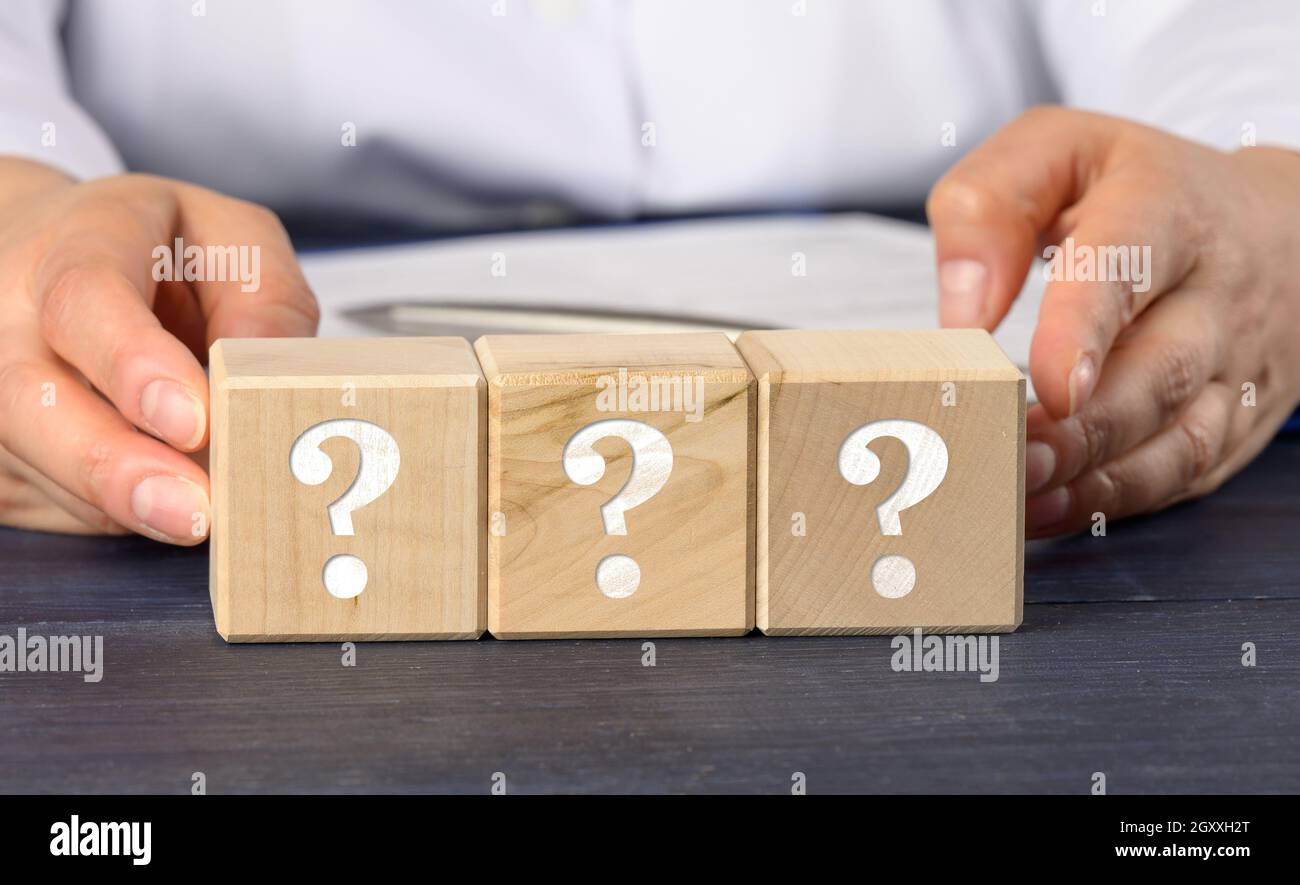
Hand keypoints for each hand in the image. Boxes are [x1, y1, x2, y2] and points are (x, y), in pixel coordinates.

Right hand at [0, 159, 317, 543]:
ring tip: (196, 517)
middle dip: (113, 466)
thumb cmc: (162, 254)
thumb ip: (265, 301)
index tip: (193, 422)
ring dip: (120, 503)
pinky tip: (160, 499)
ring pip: (39, 464)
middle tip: (193, 511)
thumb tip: (264, 386)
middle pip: (30, 401)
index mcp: (74, 242)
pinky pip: (50, 500)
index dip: (134, 365)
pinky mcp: (0, 454)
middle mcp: (8, 313)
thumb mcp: (235, 243)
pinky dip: (114, 511)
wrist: (57, 259)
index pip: (84, 301)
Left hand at [927, 107, 1299, 536]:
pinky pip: (1181, 474)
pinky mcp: (1234, 423)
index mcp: (1166, 210)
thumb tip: (962, 314)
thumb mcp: (1060, 151)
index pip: (1128, 266)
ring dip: (1095, 478)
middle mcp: (1215, 294)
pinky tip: (1048, 510)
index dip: (1085, 330)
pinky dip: (1113, 502)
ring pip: (1177, 439)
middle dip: (1082, 429)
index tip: (1048, 385)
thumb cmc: (1142, 189)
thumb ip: (992, 206)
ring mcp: (1233, 366)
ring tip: (1019, 495)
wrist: (1280, 227)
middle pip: (1157, 372)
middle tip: (1012, 458)